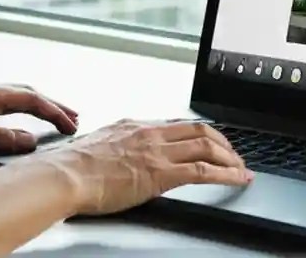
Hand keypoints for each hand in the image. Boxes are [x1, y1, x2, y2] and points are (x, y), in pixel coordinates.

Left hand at [0, 83, 78, 153]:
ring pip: (19, 96)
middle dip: (54, 106)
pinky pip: (7, 103)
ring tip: (57, 117)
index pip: (31, 100)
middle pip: (29, 93)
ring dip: (41, 105)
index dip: (54, 112)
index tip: (72, 125)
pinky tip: (24, 118)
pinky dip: (25, 108)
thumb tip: (31, 141)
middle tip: (75, 119)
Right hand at [33, 119, 252, 215]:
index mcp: (134, 126)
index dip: (197, 133)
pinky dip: (227, 174)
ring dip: (230, 157)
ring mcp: (157, 151)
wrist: (65, 175)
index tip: (207, 141)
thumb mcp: (97, 146)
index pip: (175, 125)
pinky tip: (237, 179)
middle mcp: (149, 133)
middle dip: (221, 141)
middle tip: (233, 154)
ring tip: (240, 168)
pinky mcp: (161, 173)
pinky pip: (204, 170)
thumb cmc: (72, 167)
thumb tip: (117, 157)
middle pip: (198, 128)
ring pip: (207, 145)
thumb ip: (115, 147)